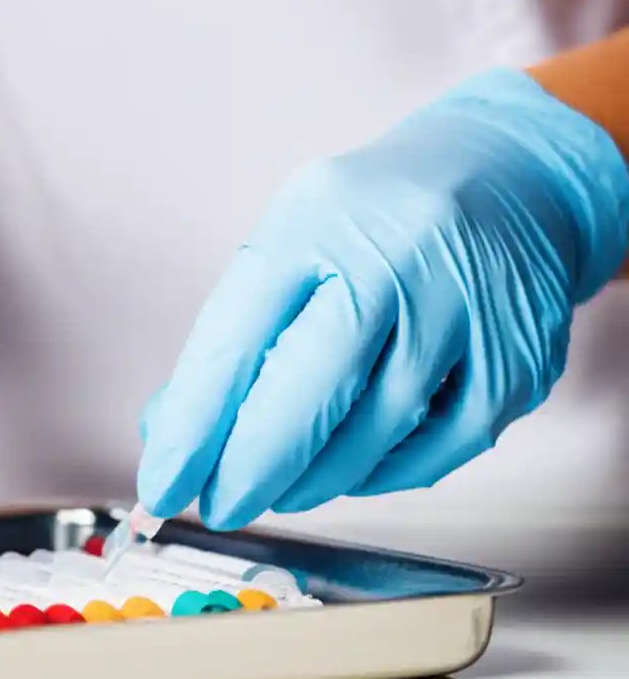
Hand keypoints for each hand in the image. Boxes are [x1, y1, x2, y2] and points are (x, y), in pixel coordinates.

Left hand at [138, 70, 628, 528]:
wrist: (514, 173)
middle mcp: (397, 262)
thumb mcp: (291, 241)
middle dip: (248, 472)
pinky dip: (377, 475)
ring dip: (308, 481)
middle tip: (217, 505)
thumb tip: (173, 429)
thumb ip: (234, 333)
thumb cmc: (377, 218)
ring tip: (279, 485)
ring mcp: (466, 314)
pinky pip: (431, 455)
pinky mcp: (516, 365)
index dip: (192, 428)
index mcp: (317, 223)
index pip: (234, 342)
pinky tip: (350, 466)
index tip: (161, 482)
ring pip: (369, 439)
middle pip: (305, 399)